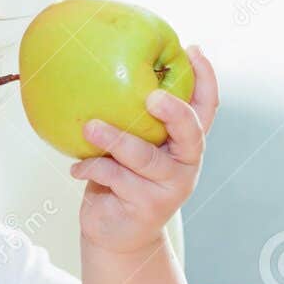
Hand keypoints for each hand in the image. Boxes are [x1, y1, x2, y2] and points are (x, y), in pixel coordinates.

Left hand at [70, 46, 218, 255]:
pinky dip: (92, 167)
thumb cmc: (121, 178)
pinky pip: (115, 177)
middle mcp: (185, 163)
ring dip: (115, 139)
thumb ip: (130, 120)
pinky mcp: (147, 207)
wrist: (116, 234)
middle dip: (174, 112)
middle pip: (191, 133)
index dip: (206, 79)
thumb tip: (101, 67)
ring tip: (89, 126)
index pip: (207, 107)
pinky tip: (76, 167)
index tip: (193, 49)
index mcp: (186, 142)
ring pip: (144, 157)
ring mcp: (169, 187)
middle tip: (151, 96)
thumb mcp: (131, 146)